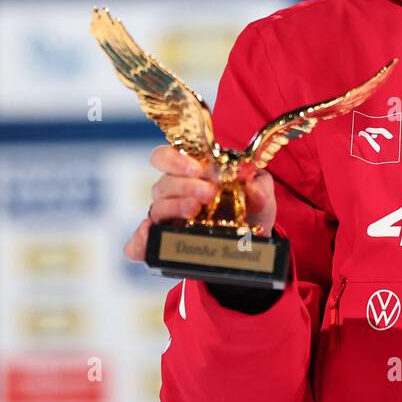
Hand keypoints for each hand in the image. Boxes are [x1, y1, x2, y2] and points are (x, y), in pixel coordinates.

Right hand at [122, 145, 277, 261]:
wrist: (254, 243)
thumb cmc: (250, 209)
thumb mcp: (261, 195)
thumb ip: (260, 187)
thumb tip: (253, 187)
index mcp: (192, 173)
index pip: (165, 157)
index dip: (176, 160)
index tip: (198, 169)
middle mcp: (174, 192)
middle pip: (163, 183)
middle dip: (185, 186)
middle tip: (209, 193)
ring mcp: (168, 218)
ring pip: (156, 208)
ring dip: (174, 207)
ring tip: (195, 211)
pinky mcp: (165, 243)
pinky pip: (141, 243)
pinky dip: (141, 241)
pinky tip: (149, 240)